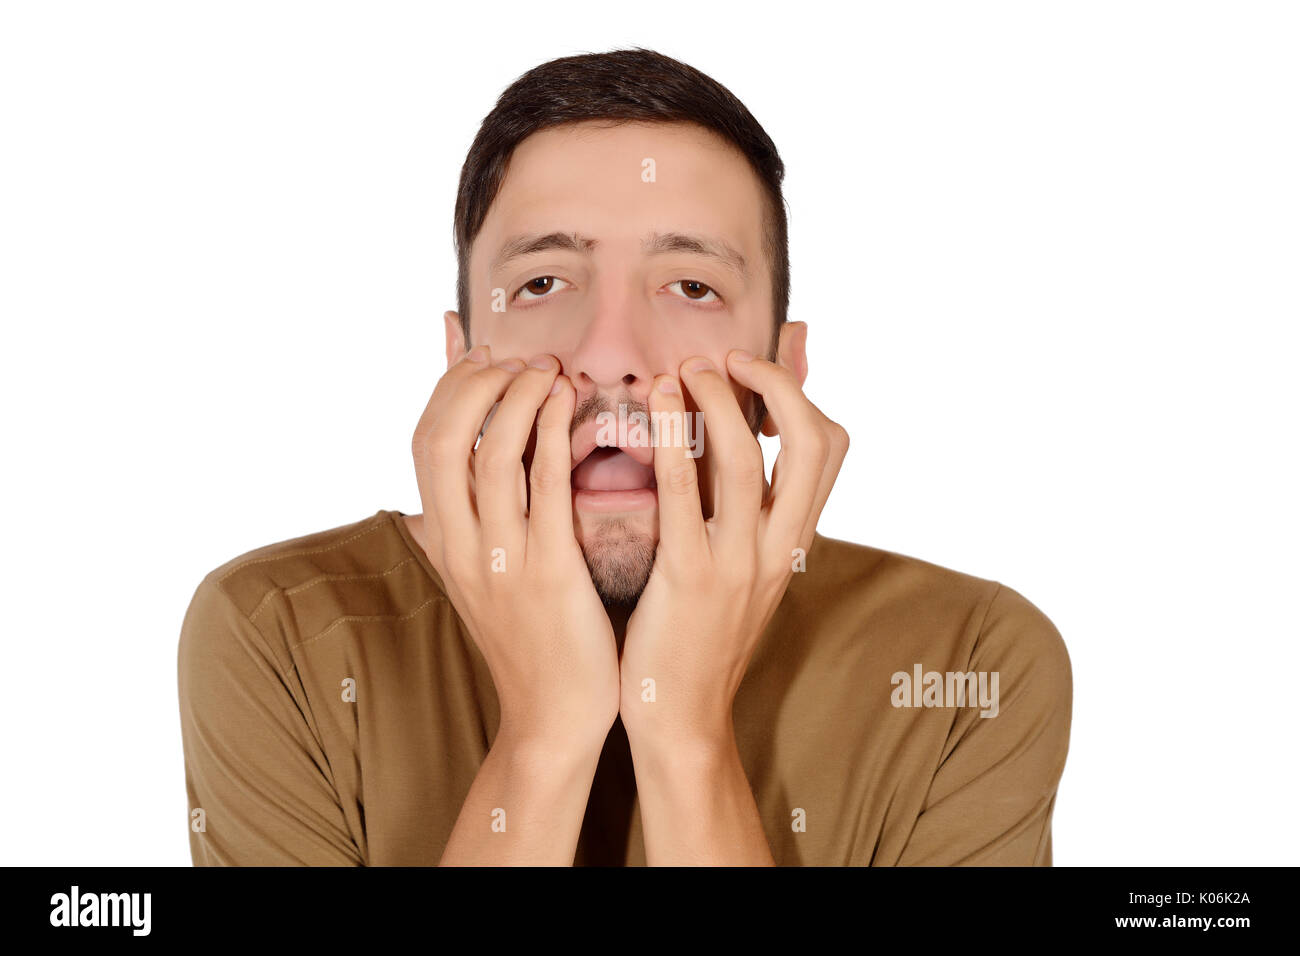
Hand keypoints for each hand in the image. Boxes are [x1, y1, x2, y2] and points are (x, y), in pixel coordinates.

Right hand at [411, 346, 619, 749]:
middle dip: (477, 383)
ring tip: (550, 370)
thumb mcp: (480, 577)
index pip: (423, 442)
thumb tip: (435, 493)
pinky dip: (553, 437)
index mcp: (444, 541)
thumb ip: (467, 525)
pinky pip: (545, 490)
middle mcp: (462, 545)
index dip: (447, 387)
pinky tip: (571, 406)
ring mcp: (502, 560)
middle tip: (521, 358)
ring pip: (491, 456)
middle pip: (443, 439)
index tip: (481, 354)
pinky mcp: (550, 574)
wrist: (553, 717)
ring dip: (518, 399)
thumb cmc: (528, 638)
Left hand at [619, 349, 848, 745]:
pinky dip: (670, 440)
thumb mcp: (739, 564)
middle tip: (719, 360)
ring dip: (715, 399)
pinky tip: (650, 408)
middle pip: (813, 441)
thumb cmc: (699, 634)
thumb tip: (742, 440)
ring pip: (748, 458)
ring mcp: (740, 563)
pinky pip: (687, 495)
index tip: (749, 365)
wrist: (681, 717)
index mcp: (793, 540)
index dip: (798, 391)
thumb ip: (741, 503)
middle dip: (771, 383)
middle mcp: (779, 547)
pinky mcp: (690, 579)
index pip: (830, 447)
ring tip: (678, 372)